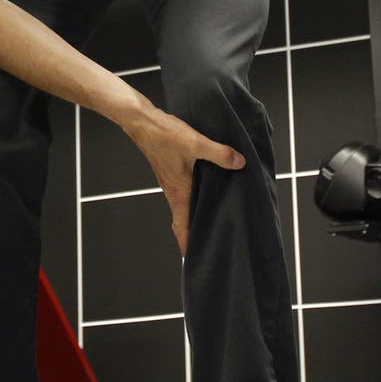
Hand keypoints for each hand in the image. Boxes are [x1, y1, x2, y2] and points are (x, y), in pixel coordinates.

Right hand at [123, 103, 244, 256]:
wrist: (141, 121)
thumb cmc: (162, 135)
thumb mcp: (195, 144)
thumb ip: (219, 154)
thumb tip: (239, 162)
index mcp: (178, 191)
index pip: (181, 227)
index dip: (186, 245)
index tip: (191, 260)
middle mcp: (172, 190)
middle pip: (181, 221)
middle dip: (192, 235)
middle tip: (206, 244)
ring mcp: (170, 181)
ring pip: (182, 206)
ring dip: (192, 216)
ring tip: (208, 220)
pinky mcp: (169, 170)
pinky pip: (182, 191)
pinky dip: (192, 199)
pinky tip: (204, 189)